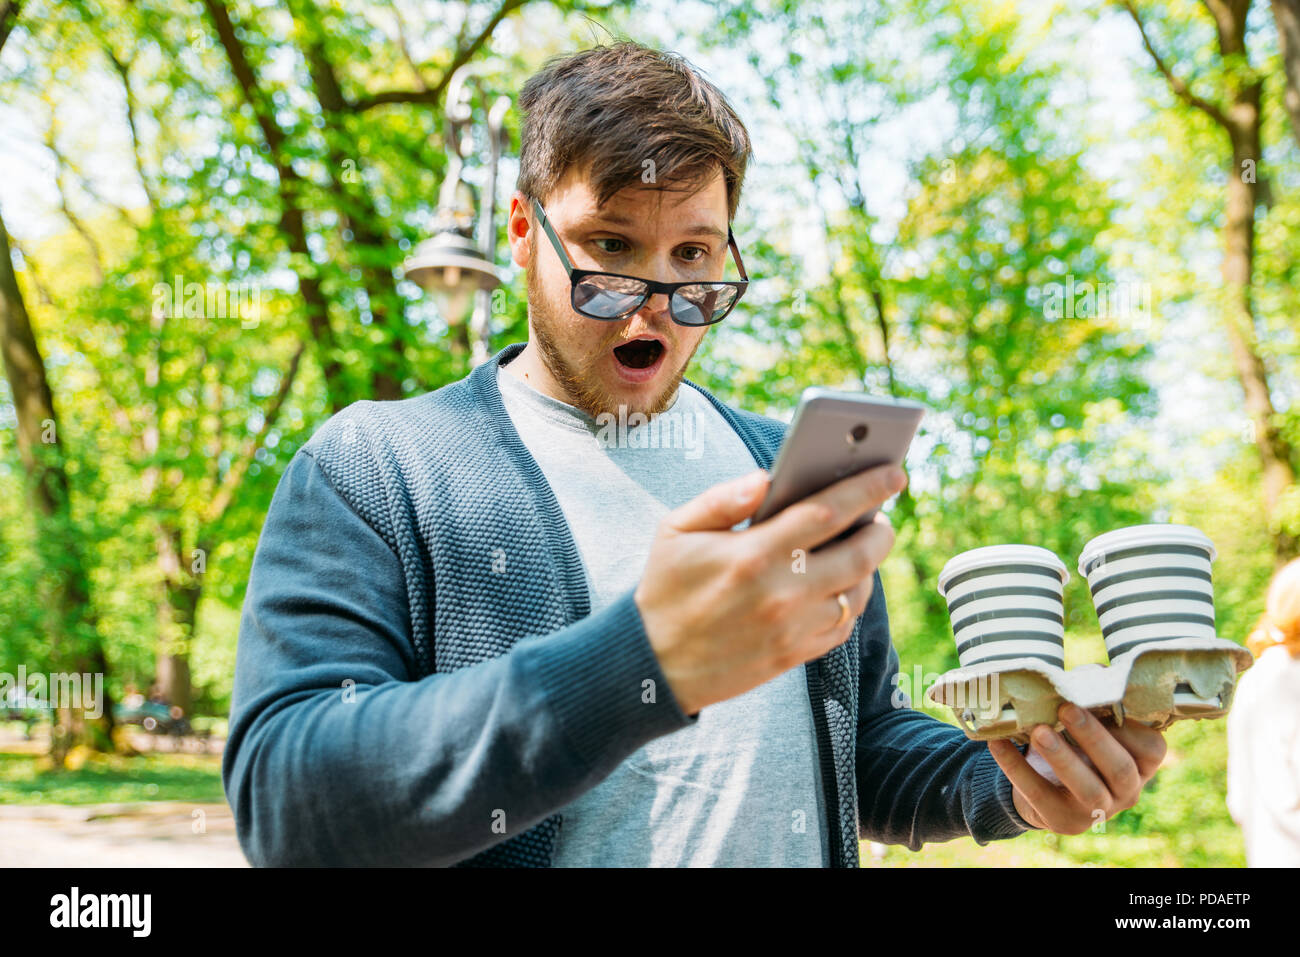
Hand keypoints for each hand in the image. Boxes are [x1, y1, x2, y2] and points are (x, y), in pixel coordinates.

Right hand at [634, 462, 906, 715]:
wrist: (652, 664)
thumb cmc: (665, 588)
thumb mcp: (675, 531)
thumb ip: (721, 499)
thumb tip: (765, 477)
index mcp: (753, 554)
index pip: (826, 512)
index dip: (866, 489)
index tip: (892, 472)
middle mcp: (781, 593)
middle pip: (858, 554)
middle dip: (881, 530)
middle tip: (883, 517)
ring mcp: (792, 628)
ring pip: (858, 592)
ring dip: (868, 565)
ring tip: (862, 546)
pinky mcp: (794, 655)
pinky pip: (844, 625)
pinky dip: (853, 601)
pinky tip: (844, 584)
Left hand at [988, 703, 1166, 833]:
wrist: (1051, 788)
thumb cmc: (1080, 742)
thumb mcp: (1093, 722)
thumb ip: (1095, 698)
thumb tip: (1089, 673)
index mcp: (1143, 764)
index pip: (1151, 748)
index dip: (1128, 726)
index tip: (1099, 699)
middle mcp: (1128, 791)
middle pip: (1119, 768)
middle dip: (1093, 737)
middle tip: (1067, 709)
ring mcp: (1098, 811)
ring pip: (1088, 789)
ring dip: (1062, 758)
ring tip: (1039, 732)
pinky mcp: (1063, 821)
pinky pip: (1040, 794)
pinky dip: (1016, 767)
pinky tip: (998, 743)